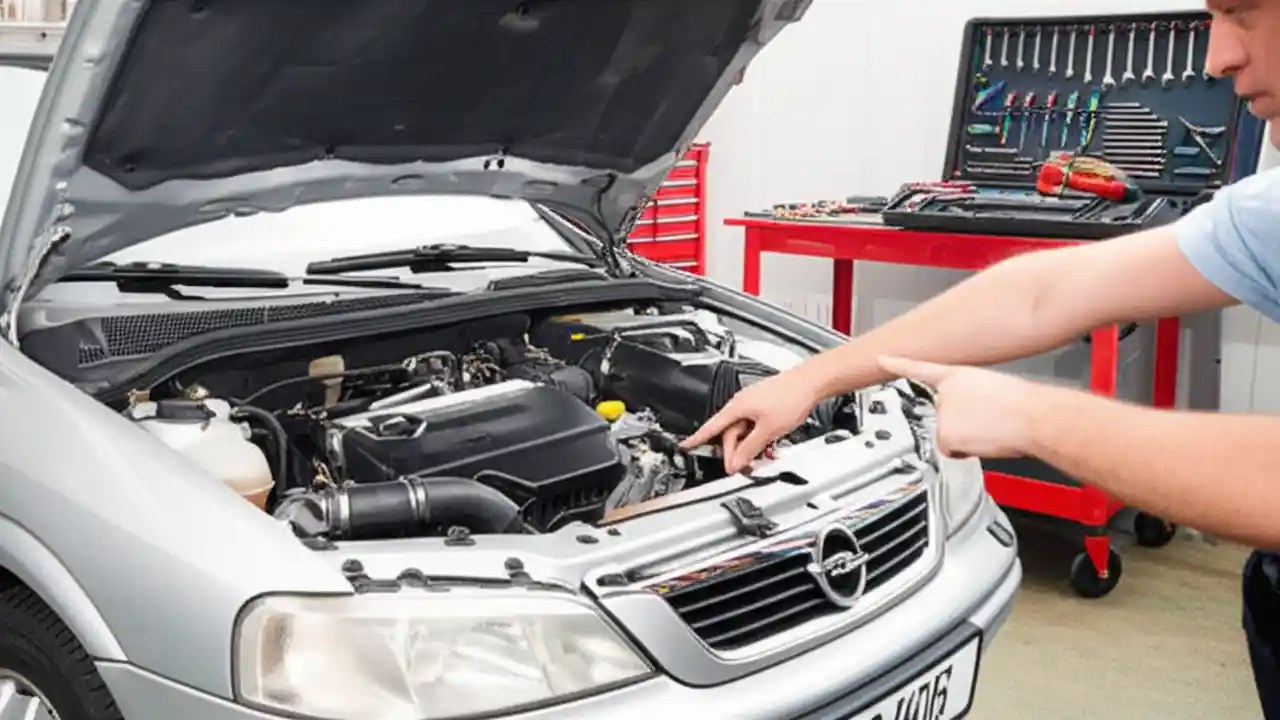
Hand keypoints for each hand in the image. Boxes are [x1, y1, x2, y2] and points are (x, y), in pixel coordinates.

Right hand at [680, 370, 823, 474]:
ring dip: (751, 447)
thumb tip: (736, 462)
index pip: (711, 427)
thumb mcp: (768, 430)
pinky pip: (755, 426)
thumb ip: (749, 448)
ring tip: (763, 456)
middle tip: (743, 468)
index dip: (696, 439)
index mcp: (737, 408)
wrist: (810, 383)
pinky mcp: (765, 406)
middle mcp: (742, 405)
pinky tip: (771, 445)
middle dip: (736, 453)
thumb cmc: (790, 398)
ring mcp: (754, 405)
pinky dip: (760, 438)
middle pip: (731, 435)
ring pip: (745, 432)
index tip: (685, 446)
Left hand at [878, 355, 1042, 458]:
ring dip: (967, 437)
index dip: (899, 363)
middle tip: (987, 421)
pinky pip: (951, 450)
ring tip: (991, 429)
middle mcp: (945, 393)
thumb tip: (971, 413)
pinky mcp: (944, 434)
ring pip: (948, 435)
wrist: (1031, 415)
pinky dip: (965, 450)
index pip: (921, 368)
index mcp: (958, 376)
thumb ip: (971, 397)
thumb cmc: (1022, 404)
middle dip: (961, 424)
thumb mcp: (992, 389)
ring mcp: (943, 413)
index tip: (881, 360)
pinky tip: (984, 440)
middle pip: (943, 416)